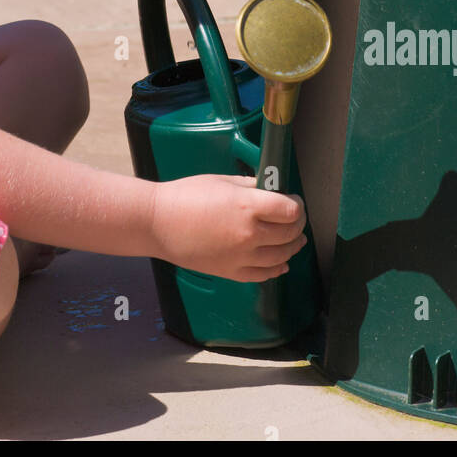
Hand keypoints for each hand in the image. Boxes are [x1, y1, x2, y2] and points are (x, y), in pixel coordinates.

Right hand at [150, 174, 307, 282]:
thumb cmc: (185, 196)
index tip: (294, 201)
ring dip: (292, 247)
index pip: (291, 210)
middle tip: (296, 218)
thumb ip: (251, 186)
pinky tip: (280, 262)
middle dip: (297, 224)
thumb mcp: (222, 181)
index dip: (297, 205)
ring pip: (282, 256)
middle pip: (290, 233)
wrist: (158, 223)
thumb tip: (271, 189)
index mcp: (248, 206)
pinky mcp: (232, 272)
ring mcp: (241, 256)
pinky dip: (277, 268)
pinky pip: (264, 274)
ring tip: (294, 240)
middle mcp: (249, 233)